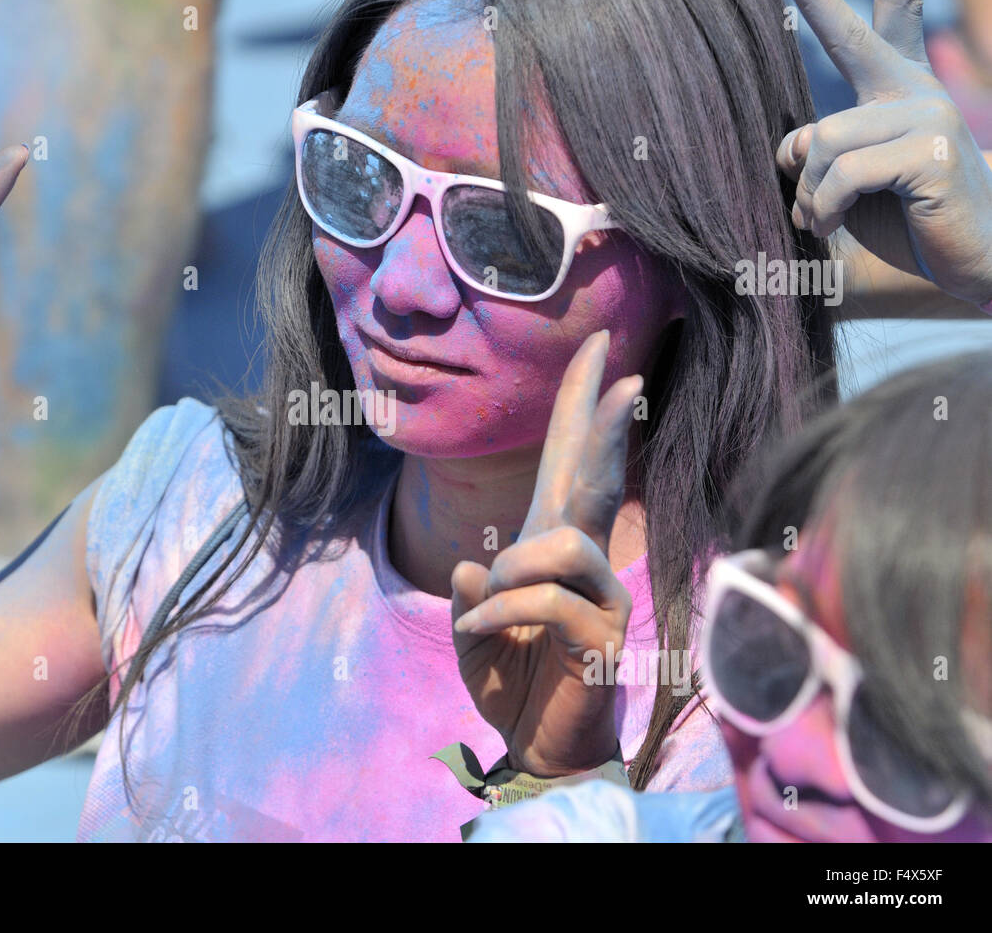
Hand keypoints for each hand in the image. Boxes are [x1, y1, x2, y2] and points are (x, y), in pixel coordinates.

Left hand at [451, 331, 641, 777]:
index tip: (598, 352)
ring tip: (487, 603)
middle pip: (599, 477)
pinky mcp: (602, 636)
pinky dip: (500, 613)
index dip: (582, 409)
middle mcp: (584, 560)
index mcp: (550, 544)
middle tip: (626, 374)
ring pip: (565, 541)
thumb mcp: (471, 629)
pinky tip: (479, 632)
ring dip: (511, 567)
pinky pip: (548, 601)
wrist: (532, 744)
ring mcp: (602, 596)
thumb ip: (470, 596)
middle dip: (605, 423)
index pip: (570, 464)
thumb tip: (471, 564)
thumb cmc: (510, 678)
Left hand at [778, 0, 991, 304]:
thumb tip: (790, 145)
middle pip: (851, 40)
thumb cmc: (907, 222)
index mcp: (898, 89)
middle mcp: (916, 90)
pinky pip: (845, 172)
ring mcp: (929, 115)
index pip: (883, 22)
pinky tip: (831, 226)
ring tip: (819, 219)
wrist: (971, 259)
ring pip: (826, 138)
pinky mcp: (931, 152)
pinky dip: (826, 206)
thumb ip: (818, 156)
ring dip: (809, 191)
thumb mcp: (848, 185)